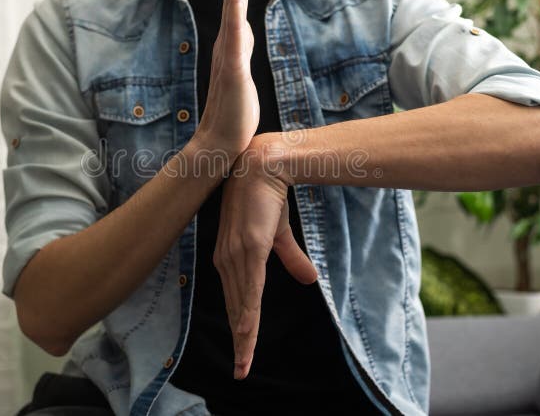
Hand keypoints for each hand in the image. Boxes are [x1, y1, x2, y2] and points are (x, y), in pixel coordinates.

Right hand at [193, 0, 258, 163]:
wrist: (221, 142)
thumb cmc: (233, 113)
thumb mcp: (241, 74)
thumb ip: (241, 51)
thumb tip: (243, 31)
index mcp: (232, 42)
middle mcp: (229, 41)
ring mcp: (230, 52)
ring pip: (232, 4)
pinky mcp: (233, 66)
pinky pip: (234, 29)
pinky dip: (234, 4)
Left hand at [213, 137, 317, 379]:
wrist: (264, 167)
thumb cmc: (267, 199)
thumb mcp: (280, 235)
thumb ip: (291, 259)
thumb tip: (310, 282)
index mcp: (232, 259)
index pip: (236, 301)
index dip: (239, 328)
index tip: (241, 354)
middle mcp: (229, 261)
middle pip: (236, 310)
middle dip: (240, 342)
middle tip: (241, 372)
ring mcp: (237, 255)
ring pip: (242, 305)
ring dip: (243, 336)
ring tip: (244, 363)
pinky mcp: (248, 247)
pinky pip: (250, 287)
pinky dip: (247, 312)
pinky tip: (246, 332)